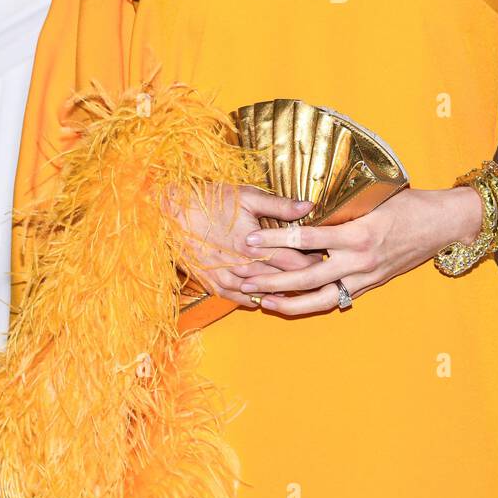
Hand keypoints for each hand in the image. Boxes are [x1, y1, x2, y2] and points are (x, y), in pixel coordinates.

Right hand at [164, 181, 325, 310]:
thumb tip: (310, 207)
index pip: (297, 262)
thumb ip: (280, 206)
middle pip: (285, 281)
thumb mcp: (247, 196)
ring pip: (266, 294)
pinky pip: (243, 301)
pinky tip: (272, 298)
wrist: (167, 215)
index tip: (330, 258)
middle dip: (306, 278)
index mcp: (256, 246)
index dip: (316, 261)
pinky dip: (260, 300)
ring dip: (285, 292)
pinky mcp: (214, 286)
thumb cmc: (208, 200)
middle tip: (325, 275)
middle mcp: (244, 268)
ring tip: (305, 289)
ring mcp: (228, 280)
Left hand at [231, 184, 484, 315]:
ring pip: (317, 297)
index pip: (307, 239)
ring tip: (258, 299)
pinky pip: (334, 299)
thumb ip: (339, 204)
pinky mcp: (369, 285)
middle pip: (305, 275)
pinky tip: (288, 304)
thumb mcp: (373, 196)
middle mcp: (359, 260)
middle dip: (270, 277)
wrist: (442, 225)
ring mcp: (364, 277)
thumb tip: (304, 202)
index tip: (251, 238)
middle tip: (242, 275)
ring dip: (286, 300)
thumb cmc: (408, 202)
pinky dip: (309, 304)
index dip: (276, 239)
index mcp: (357, 232)